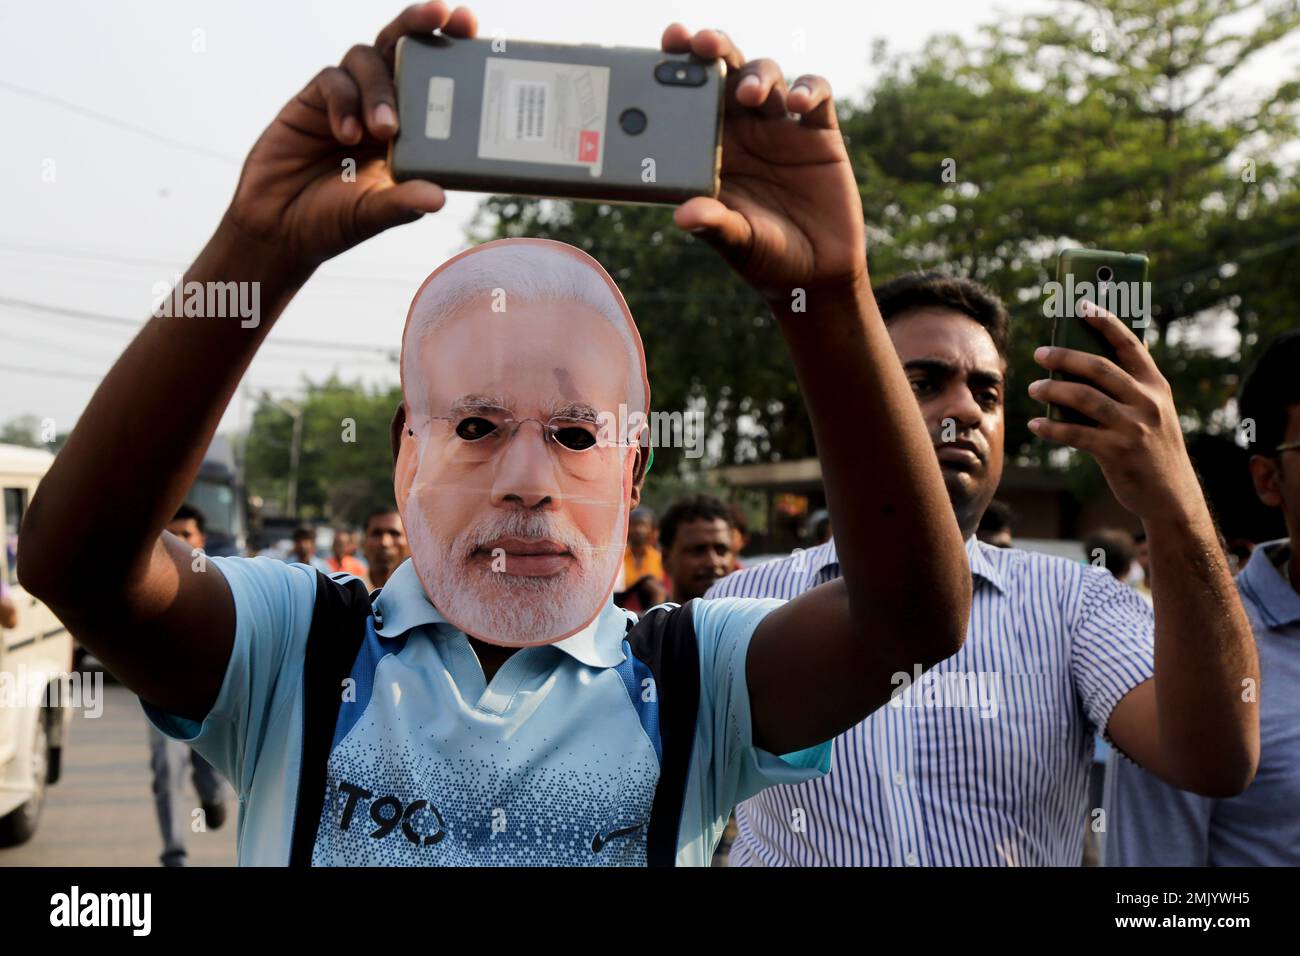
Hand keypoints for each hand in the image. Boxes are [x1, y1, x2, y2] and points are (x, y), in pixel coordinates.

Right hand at [225, 3, 476, 269]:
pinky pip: (333, 80)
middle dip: (422, 25)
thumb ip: (402, 203)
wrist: (278, 227)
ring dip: (380, 88)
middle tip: (443, 14)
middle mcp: (383, 105)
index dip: (452, 49)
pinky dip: (344, 101)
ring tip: (386, 130)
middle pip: (403, 47)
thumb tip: (438, 198)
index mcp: (411, 129)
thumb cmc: (334, 221)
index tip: (471, 26)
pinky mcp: (314, 98)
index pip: (436, 80)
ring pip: (368, 58)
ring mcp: (349, 98)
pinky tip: (346, 135)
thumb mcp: (374, 215)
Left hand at [661, 26, 866, 299]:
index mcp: (711, 148)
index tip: (665, 45)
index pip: (689, 97)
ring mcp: (782, 128)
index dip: (677, 66)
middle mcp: (744, 131)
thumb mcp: (736, 242)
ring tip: (751, 94)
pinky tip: (797, 103)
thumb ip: (714, 223)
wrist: (816, 276)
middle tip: (699, 43)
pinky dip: (808, 89)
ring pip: (767, 76)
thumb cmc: (765, 258)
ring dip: (756, 75)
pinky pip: (817, 95)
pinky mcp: (820, 134)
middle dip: (712, 49)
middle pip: (726, 72)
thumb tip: (683, 215)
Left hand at [1027, 301, 1201, 522]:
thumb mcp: (1154, 412)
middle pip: (1098, 367)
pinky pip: (1075, 434)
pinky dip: (1051, 428)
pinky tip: (1036, 425)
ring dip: (1052, 390)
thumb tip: (1084, 363)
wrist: (1171, 495)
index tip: (1081, 304)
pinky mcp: (1117, 452)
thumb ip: (1129, 388)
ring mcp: (1133, 427)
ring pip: (1083, 397)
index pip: (1130, 344)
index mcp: (1157, 386)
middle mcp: (1147, 401)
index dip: (1105, 321)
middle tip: (1040, 353)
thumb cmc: (1153, 447)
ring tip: (1034, 387)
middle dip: (1065, 356)